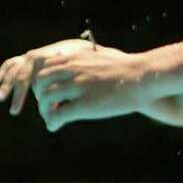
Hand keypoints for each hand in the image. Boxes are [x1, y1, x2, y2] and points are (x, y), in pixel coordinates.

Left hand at [0, 45, 155, 129]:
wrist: (143, 78)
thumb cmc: (129, 68)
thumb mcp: (104, 56)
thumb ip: (90, 58)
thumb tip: (89, 57)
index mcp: (75, 58)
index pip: (45, 67)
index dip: (42, 81)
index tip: (48, 91)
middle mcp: (72, 70)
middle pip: (41, 82)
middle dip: (40, 96)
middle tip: (47, 107)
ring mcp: (78, 87)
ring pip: (47, 99)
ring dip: (44, 111)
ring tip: (50, 119)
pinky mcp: (84, 105)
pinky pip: (59, 114)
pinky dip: (52, 122)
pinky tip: (54, 127)